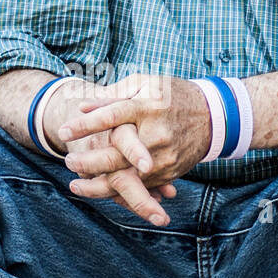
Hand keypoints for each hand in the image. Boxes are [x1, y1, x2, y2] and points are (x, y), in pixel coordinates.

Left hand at [42, 78, 178, 225]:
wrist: (212, 116)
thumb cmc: (172, 95)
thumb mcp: (144, 84)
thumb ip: (113, 95)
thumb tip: (82, 106)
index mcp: (147, 107)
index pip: (111, 116)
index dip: (85, 125)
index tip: (64, 130)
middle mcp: (156, 133)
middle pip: (116, 153)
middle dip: (88, 162)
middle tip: (68, 161)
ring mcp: (164, 156)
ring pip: (127, 177)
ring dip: (98, 185)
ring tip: (75, 186)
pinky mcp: (170, 171)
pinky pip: (141, 186)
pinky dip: (119, 192)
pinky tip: (99, 192)